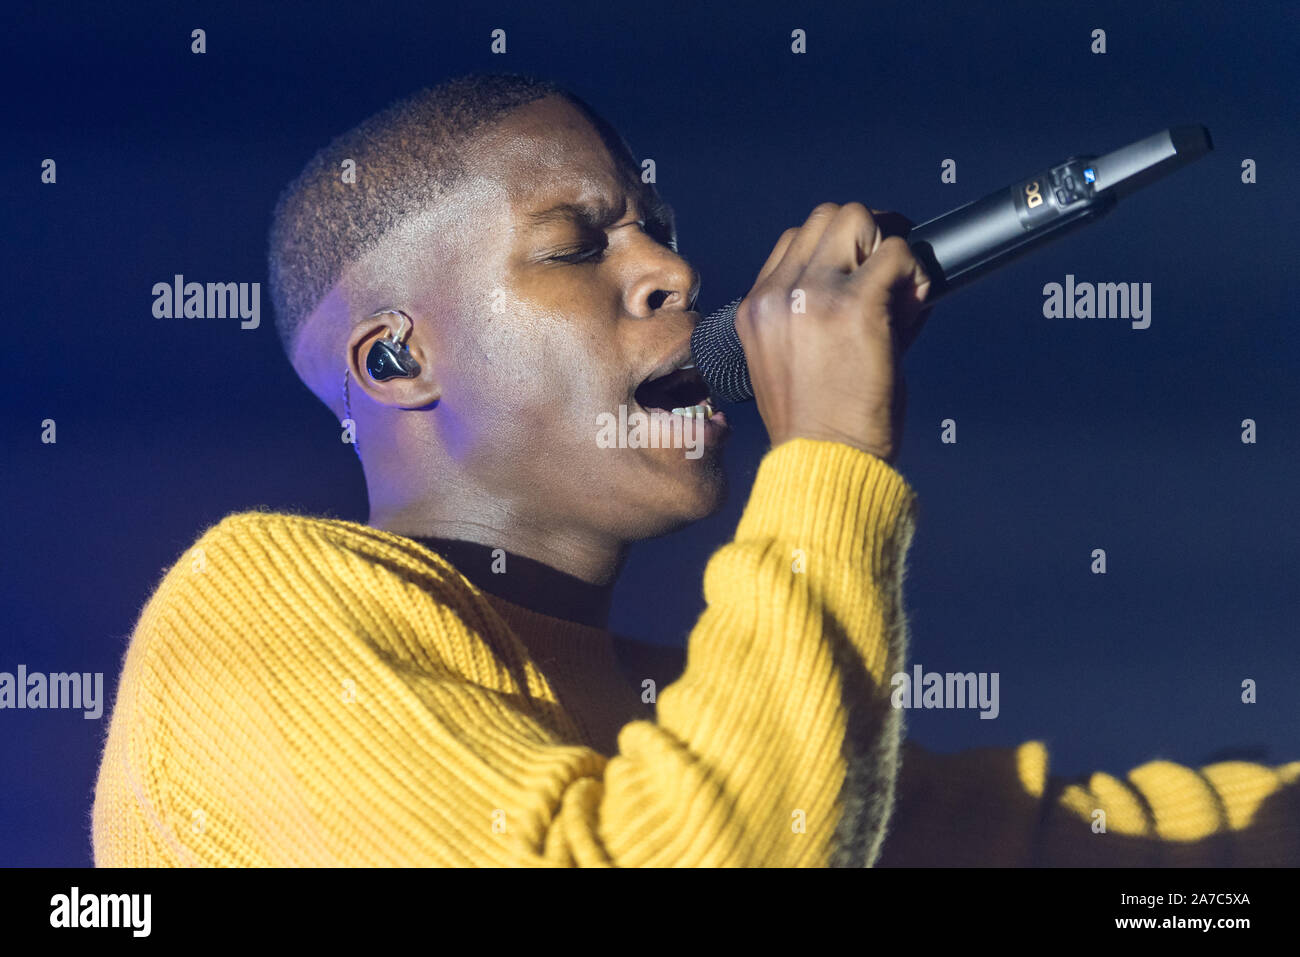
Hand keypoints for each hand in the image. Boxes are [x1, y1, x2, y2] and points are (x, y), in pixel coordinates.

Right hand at [734, 203, 932, 463]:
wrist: (824, 462)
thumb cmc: (818, 425)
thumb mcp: (794, 359)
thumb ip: (819, 311)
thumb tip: (879, 272)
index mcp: (756, 309)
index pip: (794, 241)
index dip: (836, 252)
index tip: (860, 278)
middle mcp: (777, 296)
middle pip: (825, 216)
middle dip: (864, 238)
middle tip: (884, 278)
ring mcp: (814, 296)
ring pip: (857, 219)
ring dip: (886, 248)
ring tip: (897, 291)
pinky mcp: (855, 306)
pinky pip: (897, 255)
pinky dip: (912, 274)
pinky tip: (912, 305)